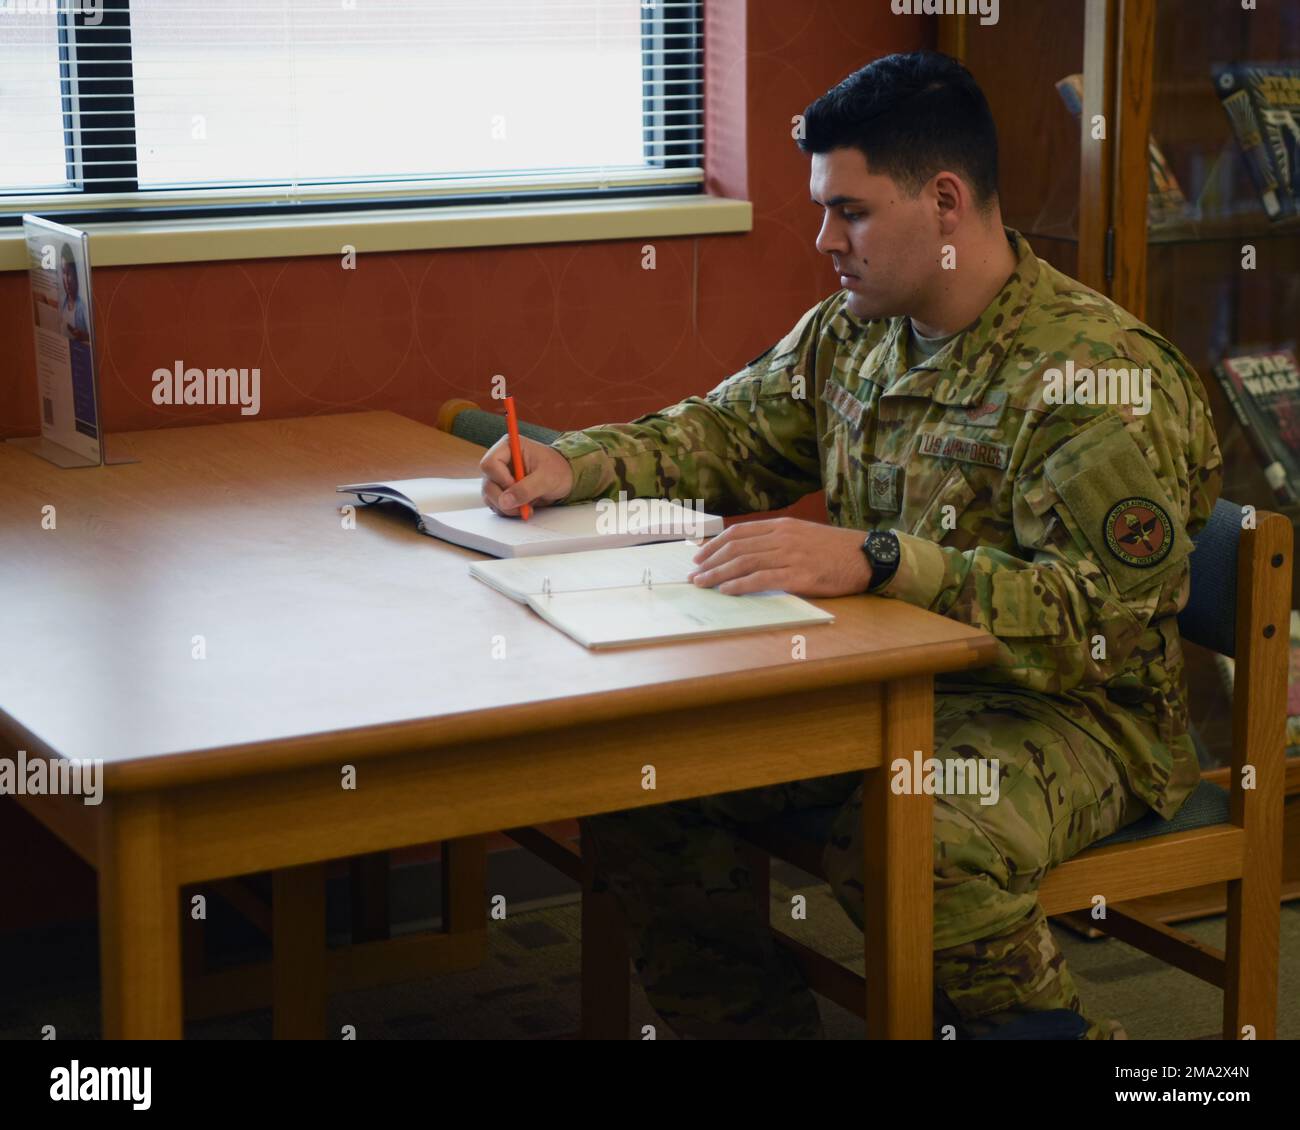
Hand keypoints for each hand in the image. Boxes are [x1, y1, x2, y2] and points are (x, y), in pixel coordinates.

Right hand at [480, 435, 574, 517]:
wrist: (565, 478)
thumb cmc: (558, 470)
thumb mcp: (546, 478)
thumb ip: (526, 489)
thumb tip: (505, 501)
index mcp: (508, 447)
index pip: (490, 464)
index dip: (501, 479)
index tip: (516, 487)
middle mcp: (500, 461)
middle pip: (488, 483)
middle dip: (504, 499)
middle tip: (523, 506)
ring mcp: (499, 477)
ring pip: (489, 496)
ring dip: (507, 507)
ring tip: (527, 506)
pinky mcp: (501, 490)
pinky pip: (496, 504)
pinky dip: (508, 510)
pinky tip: (523, 506)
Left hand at [688, 518, 873, 596]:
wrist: (866, 557)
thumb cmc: (835, 550)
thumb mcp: (803, 536)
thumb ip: (777, 541)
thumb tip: (749, 554)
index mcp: (782, 526)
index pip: (739, 533)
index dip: (715, 544)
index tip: (700, 556)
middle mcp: (782, 537)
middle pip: (736, 547)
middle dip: (710, 561)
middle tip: (694, 574)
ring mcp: (790, 555)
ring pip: (744, 563)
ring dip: (718, 574)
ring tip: (702, 584)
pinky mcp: (798, 575)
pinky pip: (762, 579)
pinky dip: (740, 585)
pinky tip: (727, 590)